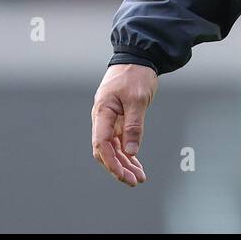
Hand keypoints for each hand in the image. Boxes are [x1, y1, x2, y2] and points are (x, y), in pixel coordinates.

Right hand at [91, 63, 156, 185]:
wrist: (138, 58)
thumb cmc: (136, 75)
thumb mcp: (138, 100)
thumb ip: (134, 125)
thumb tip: (130, 152)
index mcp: (103, 111)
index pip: (101, 143)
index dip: (111, 162)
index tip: (124, 175)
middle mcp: (103, 118)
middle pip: (105, 150)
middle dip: (118, 167)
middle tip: (134, 181)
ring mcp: (110, 119)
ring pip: (113, 148)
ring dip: (125, 163)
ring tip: (139, 178)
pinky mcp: (119, 119)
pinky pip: (120, 141)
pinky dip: (128, 153)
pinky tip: (136, 164)